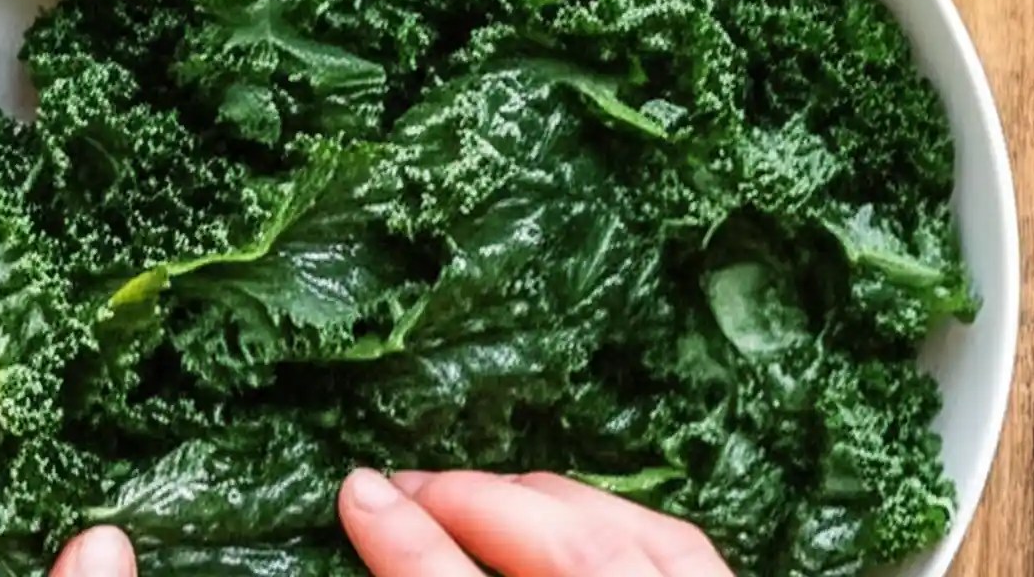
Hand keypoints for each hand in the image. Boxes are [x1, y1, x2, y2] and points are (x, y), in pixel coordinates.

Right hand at [338, 468, 731, 576]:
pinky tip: (564, 507)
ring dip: (530, 498)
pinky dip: (609, 513)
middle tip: (400, 486)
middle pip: (554, 547)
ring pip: (616, 531)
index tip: (358, 493)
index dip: (407, 544)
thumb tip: (396, 542)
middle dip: (467, 502)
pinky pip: (675, 545)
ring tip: (468, 491)